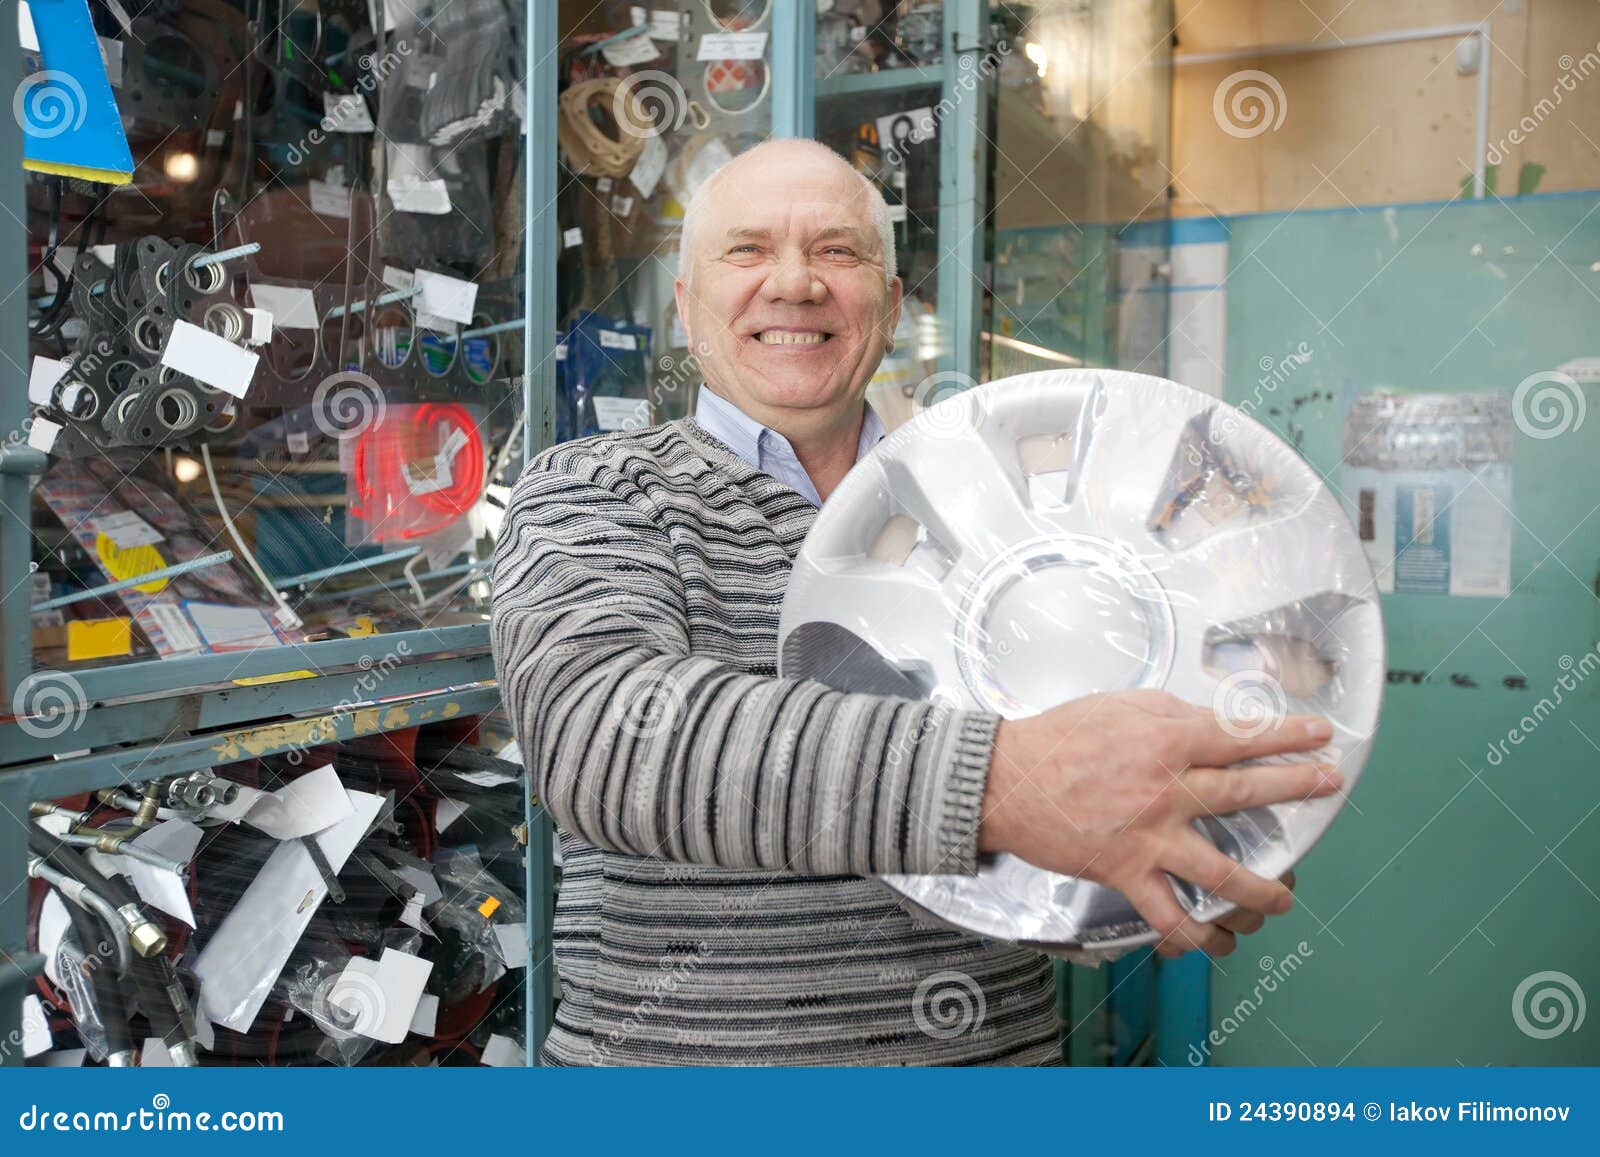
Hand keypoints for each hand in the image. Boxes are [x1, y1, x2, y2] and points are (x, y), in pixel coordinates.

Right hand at [978, 690, 1339, 958]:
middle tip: (1329, 788)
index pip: (1241, 736)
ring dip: (1265, 889)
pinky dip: (1197, 936)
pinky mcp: (1126, 873)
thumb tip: (1211, 723)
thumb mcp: (1120, 705)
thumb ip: (1172, 714)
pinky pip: (1170, 915)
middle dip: (1298, 788)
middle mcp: (1167, 791)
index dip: (1288, 734)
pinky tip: (1217, 940)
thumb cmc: (1057, 738)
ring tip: (1286, 897)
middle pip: (1248, 792)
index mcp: (1166, 742)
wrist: (1004, 781)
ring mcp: (1150, 838)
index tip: (1319, 734)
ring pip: (1224, 873)